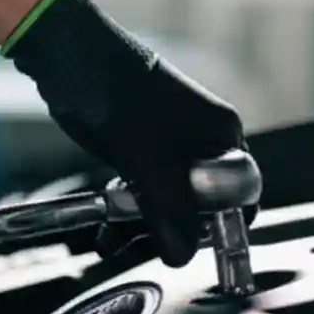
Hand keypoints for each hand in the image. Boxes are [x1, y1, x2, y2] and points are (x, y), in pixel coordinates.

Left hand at [7, 0, 248, 266]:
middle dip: (172, 228)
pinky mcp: (141, 140)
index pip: (243, 192)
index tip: (195, 245)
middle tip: (146, 242)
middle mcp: (203, 135)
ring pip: (169, 196)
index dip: (223, 224)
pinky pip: (144, 185)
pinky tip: (106, 226)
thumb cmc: (119, 99)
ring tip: (115, 238)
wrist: (70, 57)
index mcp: (222, 133)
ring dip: (143, 223)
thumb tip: (182, 256)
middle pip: (203, 201)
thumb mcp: (151, 167)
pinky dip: (127, 207)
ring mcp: (171, 137)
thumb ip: (172, 214)